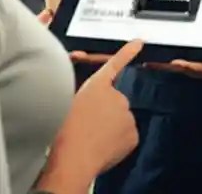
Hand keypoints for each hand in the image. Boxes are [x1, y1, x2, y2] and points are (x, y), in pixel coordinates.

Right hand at [38, 40, 142, 191]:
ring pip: (120, 120)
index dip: (127, 53)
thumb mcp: (67, 105)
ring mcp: (128, 116)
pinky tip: (101, 148)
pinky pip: (125, 136)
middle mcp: (117, 97)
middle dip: (106, 111)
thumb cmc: (63, 133)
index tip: (139, 42)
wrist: (73, 159)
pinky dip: (116, 142)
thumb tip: (91, 104)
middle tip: (88, 126)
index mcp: (97, 86)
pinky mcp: (133, 134)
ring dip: (110, 127)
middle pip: (115, 102)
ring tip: (91, 139)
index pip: (115, 64)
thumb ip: (84, 98)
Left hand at [68, 0, 201, 78]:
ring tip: (96, 50)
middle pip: (170, 61)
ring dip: (131, 54)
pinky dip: (143, 44)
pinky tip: (120, 39)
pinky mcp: (190, 44)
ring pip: (161, 57)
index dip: (184, 63)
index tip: (168, 60)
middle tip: (98, 55)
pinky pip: (163, 47)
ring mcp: (197, 52)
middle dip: (138, 61)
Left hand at [150, 0, 201, 77]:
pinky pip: (194, 54)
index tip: (178, 63)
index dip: (196, 66)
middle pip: (197, 67)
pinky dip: (177, 52)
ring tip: (148, 56)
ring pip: (192, 63)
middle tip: (150, 59)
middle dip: (173, 66)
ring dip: (171, 61)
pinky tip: (161, 47)